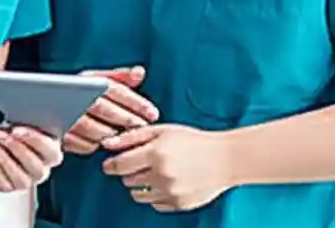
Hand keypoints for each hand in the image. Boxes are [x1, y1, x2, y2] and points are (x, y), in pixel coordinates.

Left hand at [0, 126, 63, 191]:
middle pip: (35, 166)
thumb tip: (23, 113)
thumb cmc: (20, 133)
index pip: (51, 151)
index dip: (34, 141)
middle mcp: (41, 171)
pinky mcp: (10, 187)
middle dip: (15, 148)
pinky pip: (4, 183)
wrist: (6, 146)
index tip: (16, 130)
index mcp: (52, 154)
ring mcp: (26, 181)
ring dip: (3, 158)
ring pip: (20, 178)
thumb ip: (32, 120)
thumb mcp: (30, 123)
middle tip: (0, 134)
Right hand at [63, 66, 159, 154]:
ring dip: (114, 134)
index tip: (152, 113)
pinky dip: (96, 145)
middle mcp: (73, 97)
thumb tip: (139, 73)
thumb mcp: (96, 80)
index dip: (135, 102)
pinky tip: (108, 144)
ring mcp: (64, 116)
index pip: (114, 89)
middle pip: (104, 109)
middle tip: (143, 127)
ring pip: (94, 129)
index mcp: (84, 80)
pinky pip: (83, 144)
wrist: (42, 106)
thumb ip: (119, 77)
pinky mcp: (59, 134)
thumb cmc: (77, 93)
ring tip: (129, 137)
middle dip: (126, 119)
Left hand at [101, 124, 234, 212]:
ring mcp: (171, 192)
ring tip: (155, 172)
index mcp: (156, 154)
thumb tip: (107, 144)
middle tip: (141, 163)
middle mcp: (162, 175)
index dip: (111, 165)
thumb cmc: (194, 141)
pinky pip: (155, 203)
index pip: (119, 165)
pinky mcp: (179, 204)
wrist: (226, 159)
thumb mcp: (162, 131)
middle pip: (127, 180)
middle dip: (129, 172)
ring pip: (138, 195)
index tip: (109, 165)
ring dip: (140, 185)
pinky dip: (156, 194)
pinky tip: (168, 182)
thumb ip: (132, 137)